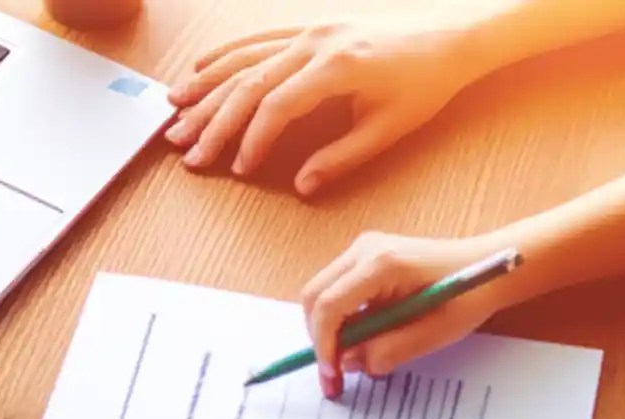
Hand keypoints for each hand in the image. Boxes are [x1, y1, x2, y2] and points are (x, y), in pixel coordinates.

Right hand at [165, 19, 485, 193]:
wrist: (450, 36)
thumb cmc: (424, 85)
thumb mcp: (388, 128)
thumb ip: (343, 158)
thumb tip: (301, 186)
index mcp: (338, 67)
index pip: (278, 105)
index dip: (253, 138)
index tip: (237, 169)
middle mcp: (317, 43)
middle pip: (250, 82)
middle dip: (213, 119)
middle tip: (185, 149)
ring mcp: (310, 30)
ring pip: (246, 59)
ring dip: (207, 86)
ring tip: (174, 110)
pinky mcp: (309, 26)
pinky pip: (258, 39)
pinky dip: (226, 55)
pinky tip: (200, 71)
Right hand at [300, 232, 502, 397]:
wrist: (491, 265)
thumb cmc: (470, 294)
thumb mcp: (434, 332)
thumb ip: (388, 349)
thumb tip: (349, 364)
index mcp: (382, 263)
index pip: (329, 305)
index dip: (324, 344)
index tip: (333, 375)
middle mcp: (364, 249)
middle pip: (315, 296)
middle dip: (318, 339)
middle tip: (332, 377)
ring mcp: (363, 250)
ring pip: (321, 294)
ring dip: (327, 331)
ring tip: (344, 364)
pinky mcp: (366, 258)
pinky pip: (337, 291)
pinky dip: (339, 320)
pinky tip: (358, 342)